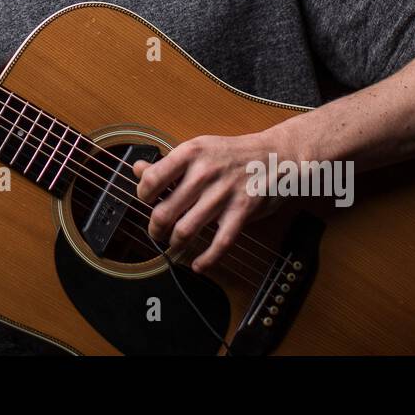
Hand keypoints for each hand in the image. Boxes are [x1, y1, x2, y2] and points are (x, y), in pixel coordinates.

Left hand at [132, 129, 295, 275]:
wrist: (277, 156)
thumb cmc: (232, 154)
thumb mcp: (198, 149)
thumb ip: (167, 163)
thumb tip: (137, 170)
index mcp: (190, 153)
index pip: (152, 180)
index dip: (143, 196)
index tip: (147, 202)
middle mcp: (205, 172)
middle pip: (165, 211)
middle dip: (155, 229)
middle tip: (156, 232)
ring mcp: (224, 193)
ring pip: (187, 230)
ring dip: (175, 243)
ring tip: (174, 244)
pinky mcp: (242, 211)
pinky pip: (220, 243)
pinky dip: (206, 259)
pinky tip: (198, 264)